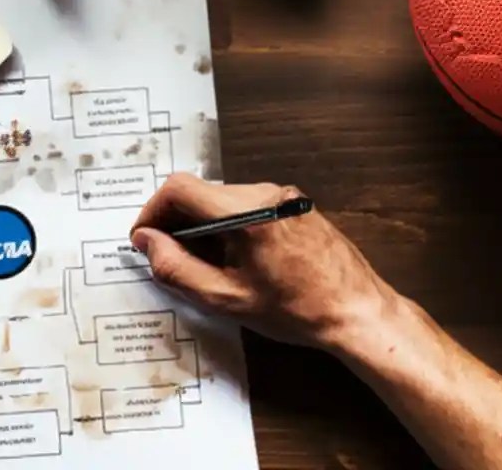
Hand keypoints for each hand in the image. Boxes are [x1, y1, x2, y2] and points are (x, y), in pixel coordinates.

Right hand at [130, 174, 397, 350]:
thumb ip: (178, 270)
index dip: (152, 211)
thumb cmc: (298, 311)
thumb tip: (147, 244)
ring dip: (203, 224)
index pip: (179, 188)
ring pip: (222, 198)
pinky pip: (247, 204)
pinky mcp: (294, 204)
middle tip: (169, 258)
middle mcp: (265, 193)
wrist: (357, 312)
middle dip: (176, 222)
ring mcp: (283, 195)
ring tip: (205, 265)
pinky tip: (235, 259)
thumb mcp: (227, 299)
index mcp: (246, 212)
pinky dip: (228, 225)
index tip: (144, 239)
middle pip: (200, 192)